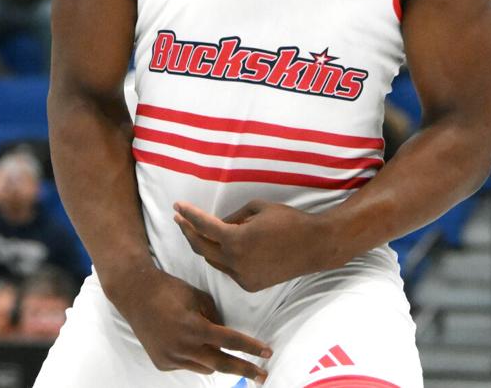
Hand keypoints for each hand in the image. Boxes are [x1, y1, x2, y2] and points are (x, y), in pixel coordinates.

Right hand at [107, 266, 271, 382]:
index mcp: (194, 327)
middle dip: (244, 370)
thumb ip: (214, 317)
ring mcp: (171, 358)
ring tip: (210, 343)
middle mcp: (183, 347)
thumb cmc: (169, 289)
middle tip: (263, 376)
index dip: (251, 348)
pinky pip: (187, 365)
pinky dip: (193, 356)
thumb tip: (225, 335)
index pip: (230, 341)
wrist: (134, 294)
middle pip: (221, 364)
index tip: (267, 354)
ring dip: (214, 358)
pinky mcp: (162, 363)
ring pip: (204, 366)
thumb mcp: (197, 296)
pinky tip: (185, 341)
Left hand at [174, 200, 324, 292]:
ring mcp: (242, 277)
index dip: (188, 215)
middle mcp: (235, 262)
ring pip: (214, 262)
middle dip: (188, 232)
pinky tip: (223, 247)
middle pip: (201, 248)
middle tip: (180, 218)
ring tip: (197, 231)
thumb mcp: (256, 208)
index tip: (177, 205)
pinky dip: (223, 258)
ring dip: (205, 246)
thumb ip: (232, 217)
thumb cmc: (287, 221)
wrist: (314, 246)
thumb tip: (216, 224)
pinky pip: (229, 270)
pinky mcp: (250, 286)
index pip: (203, 226)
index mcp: (235, 240)